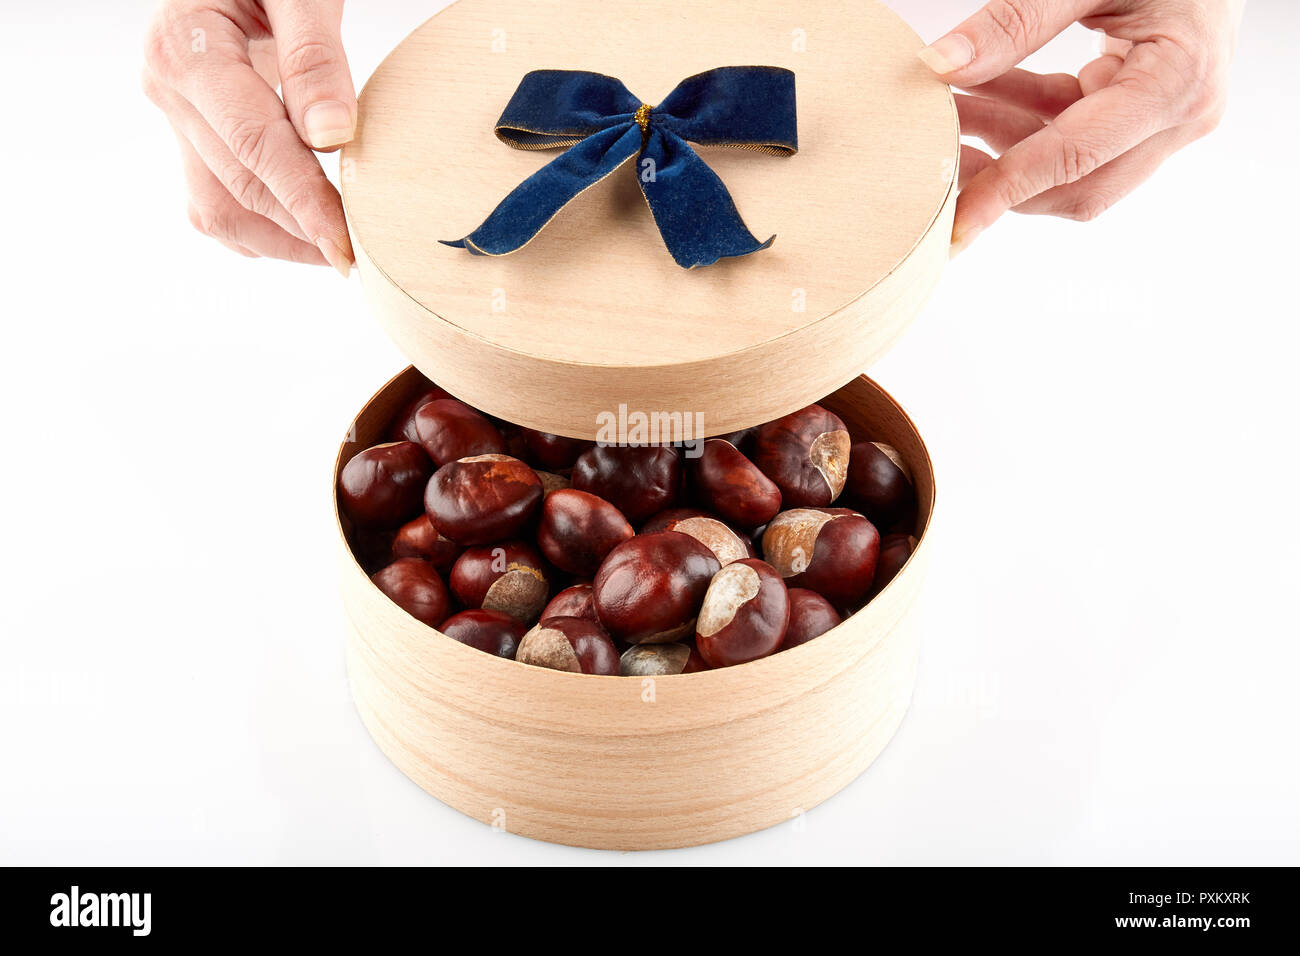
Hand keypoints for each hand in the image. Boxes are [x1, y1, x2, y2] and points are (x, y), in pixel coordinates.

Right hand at [143, 0, 355, 273]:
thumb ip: (314, 56)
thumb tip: (331, 139)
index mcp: (187, 49)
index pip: (254, 145)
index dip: (303, 201)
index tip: (346, 245)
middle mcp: (170, 90)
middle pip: (239, 186)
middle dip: (301, 229)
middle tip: (363, 259)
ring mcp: (177, 118)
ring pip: (221, 210)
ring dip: (282, 240)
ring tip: (340, 255)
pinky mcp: (193, 136)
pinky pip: (221, 202)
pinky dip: (266, 228)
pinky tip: (309, 233)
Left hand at [918, 0, 1242, 253]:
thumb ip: (1016, 20)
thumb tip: (941, 66)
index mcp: (1176, 84)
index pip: (1075, 158)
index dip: (1006, 189)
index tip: (953, 219)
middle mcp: (1179, 117)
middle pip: (1074, 184)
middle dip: (996, 174)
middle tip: (930, 154)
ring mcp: (1164, 120)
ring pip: (1067, 167)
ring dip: (999, 143)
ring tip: (941, 113)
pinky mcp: (1142, 112)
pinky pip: (1071, 134)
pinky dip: (1019, 116)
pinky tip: (974, 95)